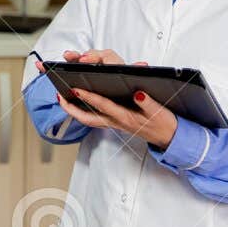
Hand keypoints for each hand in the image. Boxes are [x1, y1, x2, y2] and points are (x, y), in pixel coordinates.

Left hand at [51, 50, 178, 148]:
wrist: (168, 137)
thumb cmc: (163, 123)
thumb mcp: (158, 111)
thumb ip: (147, 102)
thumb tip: (138, 93)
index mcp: (125, 117)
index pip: (103, 105)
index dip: (89, 97)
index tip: (76, 89)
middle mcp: (116, 121)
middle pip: (87, 117)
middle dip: (71, 108)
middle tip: (58, 96)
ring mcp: (114, 123)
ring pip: (88, 119)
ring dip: (74, 110)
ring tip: (62, 98)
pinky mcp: (116, 122)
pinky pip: (94, 118)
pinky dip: (83, 111)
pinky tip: (79, 104)